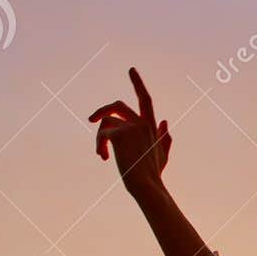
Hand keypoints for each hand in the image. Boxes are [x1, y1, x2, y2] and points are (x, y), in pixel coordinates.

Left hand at [89, 67, 171, 198]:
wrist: (147, 185)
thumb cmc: (153, 175)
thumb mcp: (162, 156)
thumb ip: (164, 138)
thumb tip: (165, 122)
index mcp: (151, 126)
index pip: (145, 100)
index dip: (138, 83)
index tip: (131, 69)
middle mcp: (142, 123)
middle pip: (117, 106)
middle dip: (102, 110)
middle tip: (91, 119)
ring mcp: (132, 127)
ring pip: (106, 122)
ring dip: (100, 138)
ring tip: (101, 154)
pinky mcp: (120, 133)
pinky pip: (101, 133)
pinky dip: (99, 145)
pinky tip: (103, 158)